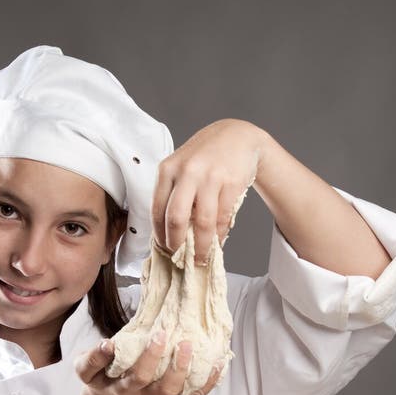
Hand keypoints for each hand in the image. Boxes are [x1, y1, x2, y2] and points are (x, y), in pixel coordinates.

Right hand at [74, 334, 223, 394]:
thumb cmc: (100, 377)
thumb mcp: (85, 369)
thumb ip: (92, 358)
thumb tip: (108, 345)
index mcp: (124, 387)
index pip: (134, 377)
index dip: (143, 359)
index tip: (152, 334)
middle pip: (163, 388)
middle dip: (172, 365)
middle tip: (174, 337)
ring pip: (181, 393)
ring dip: (192, 372)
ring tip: (195, 346)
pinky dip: (209, 382)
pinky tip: (219, 362)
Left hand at [151, 119, 265, 264]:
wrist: (238, 136)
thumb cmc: (205, 157)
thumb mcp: (181, 167)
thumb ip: (173, 194)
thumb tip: (168, 234)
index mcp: (168, 169)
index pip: (157, 209)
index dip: (159, 235)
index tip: (163, 249)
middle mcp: (187, 171)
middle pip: (176, 218)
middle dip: (176, 244)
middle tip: (179, 259)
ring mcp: (210, 176)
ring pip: (202, 222)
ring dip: (201, 246)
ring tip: (200, 258)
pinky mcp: (231, 182)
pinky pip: (223, 218)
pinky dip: (219, 235)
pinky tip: (216, 242)